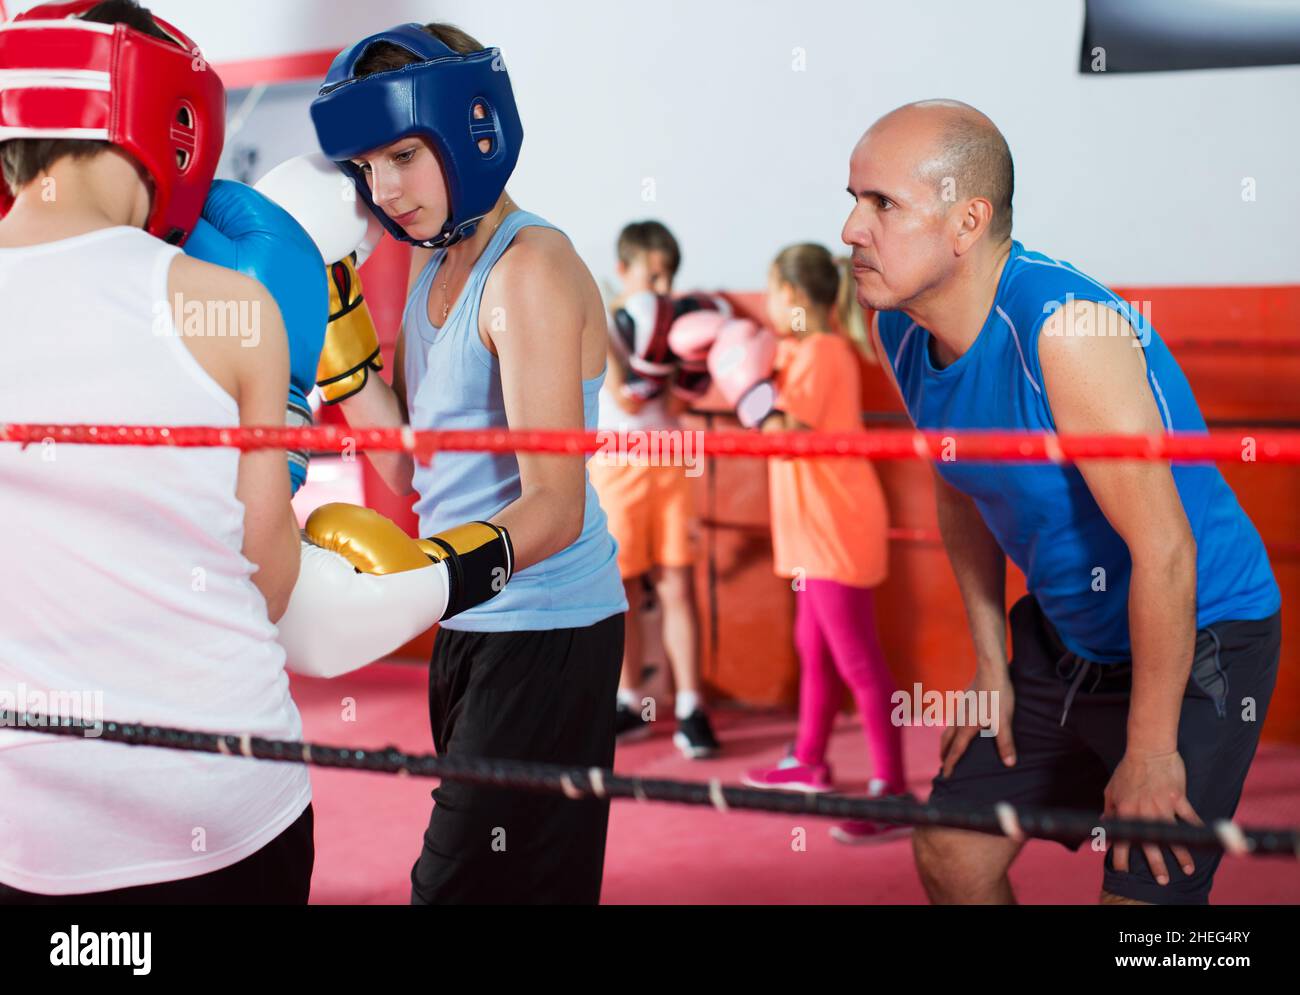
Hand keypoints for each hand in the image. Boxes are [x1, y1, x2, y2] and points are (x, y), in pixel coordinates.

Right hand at [939, 666, 1015, 777]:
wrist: (991, 669)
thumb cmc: (998, 695)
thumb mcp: (1003, 721)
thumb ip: (1005, 742)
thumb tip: (1009, 763)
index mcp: (966, 726)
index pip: (956, 750)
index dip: (951, 764)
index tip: (946, 775)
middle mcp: (959, 719)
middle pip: (946, 740)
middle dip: (944, 754)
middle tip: (944, 765)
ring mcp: (959, 708)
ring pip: (948, 729)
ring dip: (946, 741)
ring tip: (949, 749)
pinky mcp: (963, 701)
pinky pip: (953, 720)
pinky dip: (951, 729)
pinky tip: (959, 727)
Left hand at [1104, 749, 1199, 884]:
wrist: (1148, 749)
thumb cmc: (1128, 769)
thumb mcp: (1111, 789)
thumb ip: (1109, 809)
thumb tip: (1103, 823)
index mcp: (1125, 812)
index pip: (1122, 840)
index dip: (1122, 857)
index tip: (1124, 870)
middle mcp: (1143, 812)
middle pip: (1150, 845)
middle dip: (1156, 865)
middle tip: (1162, 880)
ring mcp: (1162, 806)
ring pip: (1173, 836)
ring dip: (1181, 854)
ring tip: (1187, 869)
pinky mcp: (1178, 798)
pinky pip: (1190, 817)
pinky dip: (1197, 828)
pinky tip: (1203, 839)